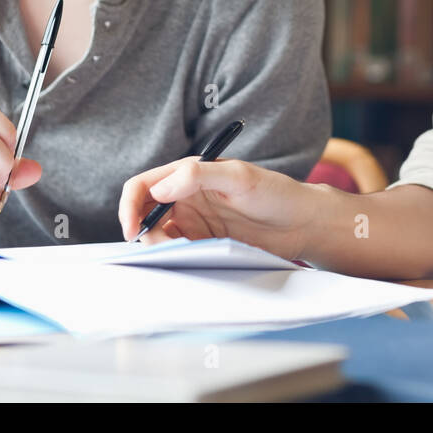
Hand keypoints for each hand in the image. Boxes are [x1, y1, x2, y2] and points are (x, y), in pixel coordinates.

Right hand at [118, 157, 321, 262]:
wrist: (302, 224)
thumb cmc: (276, 193)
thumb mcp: (240, 178)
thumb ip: (198, 176)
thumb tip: (159, 189)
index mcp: (188, 173)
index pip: (143, 186)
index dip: (130, 206)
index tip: (132, 230)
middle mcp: (185, 195)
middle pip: (143, 212)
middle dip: (142, 230)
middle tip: (159, 248)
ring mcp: (194, 220)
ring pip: (157, 234)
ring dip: (158, 246)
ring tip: (181, 253)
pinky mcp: (203, 242)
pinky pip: (175, 250)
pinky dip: (173, 257)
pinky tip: (190, 258)